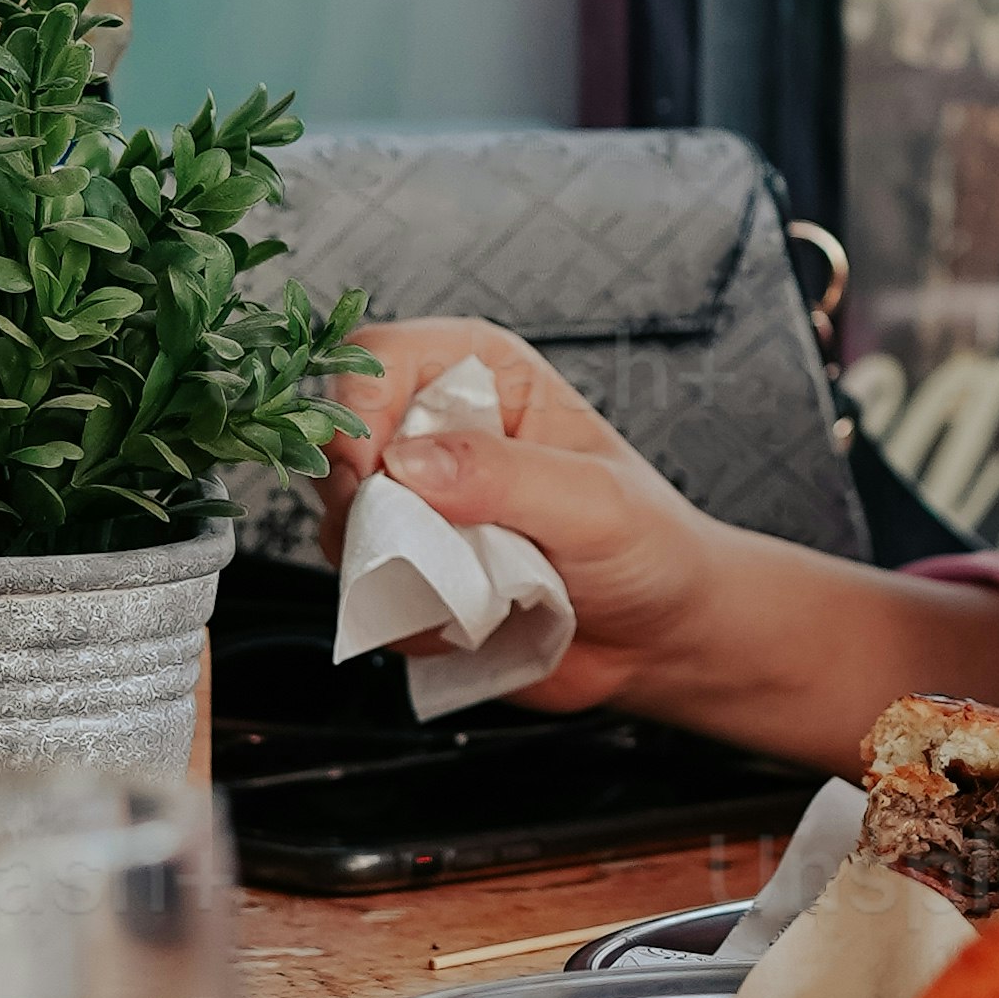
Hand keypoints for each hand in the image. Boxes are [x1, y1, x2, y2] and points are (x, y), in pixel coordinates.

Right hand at [314, 311, 741, 720]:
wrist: (661, 638)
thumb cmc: (651, 546)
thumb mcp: (594, 502)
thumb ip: (506, 476)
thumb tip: (410, 464)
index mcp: (486, 375)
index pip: (378, 359)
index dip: (359, 413)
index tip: (375, 477)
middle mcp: (441, 431)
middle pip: (337, 440)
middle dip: (361, 502)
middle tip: (418, 543)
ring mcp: (419, 503)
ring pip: (340, 520)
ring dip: (388, 566)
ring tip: (470, 583)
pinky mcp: (411, 569)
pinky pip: (362, 591)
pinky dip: (402, 614)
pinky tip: (464, 618)